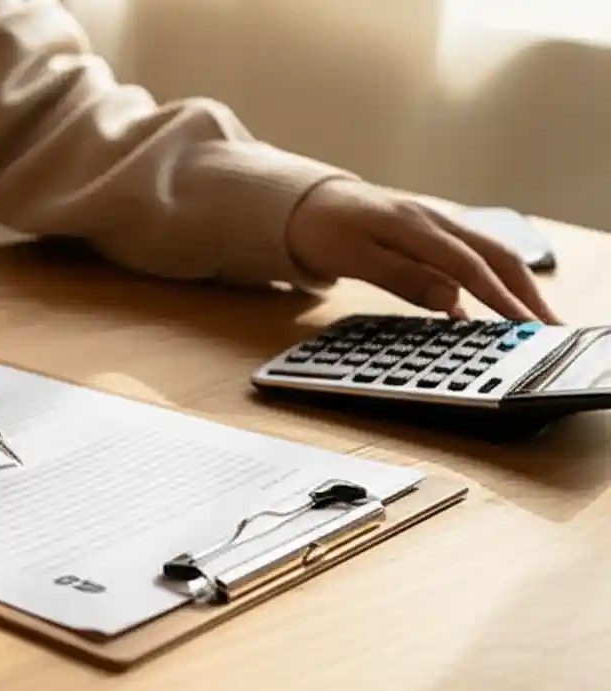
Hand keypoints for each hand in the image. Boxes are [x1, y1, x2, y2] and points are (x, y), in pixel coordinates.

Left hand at [287, 178, 560, 323]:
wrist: (301, 204)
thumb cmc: (321, 230)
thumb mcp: (352, 257)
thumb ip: (401, 277)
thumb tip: (453, 300)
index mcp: (415, 226)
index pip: (470, 266)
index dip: (500, 297)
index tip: (525, 324)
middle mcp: (433, 222)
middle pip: (494, 255)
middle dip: (525, 291)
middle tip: (550, 326)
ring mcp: (432, 227)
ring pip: (485, 256)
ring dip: (512, 286)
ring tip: (531, 320)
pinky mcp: (425, 237)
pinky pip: (464, 260)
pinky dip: (482, 283)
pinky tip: (480, 314)